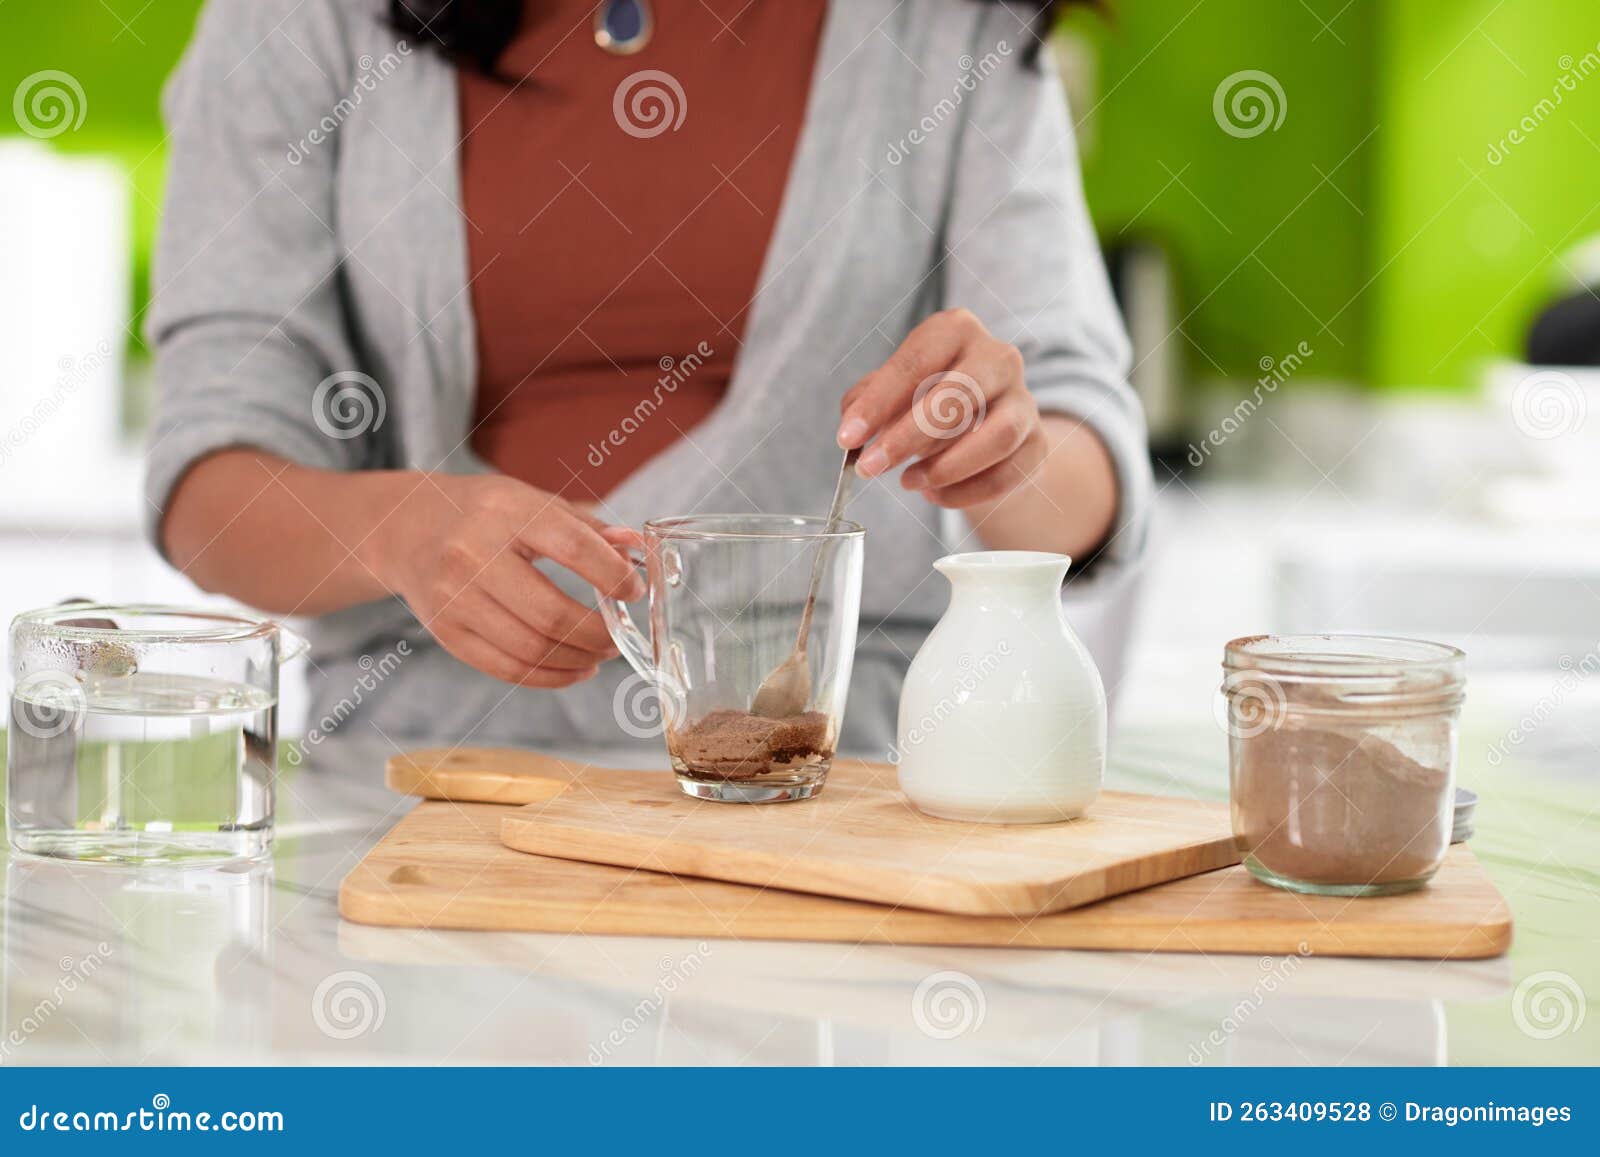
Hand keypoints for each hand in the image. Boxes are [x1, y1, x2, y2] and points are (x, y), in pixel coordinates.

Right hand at [365, 474, 642, 686]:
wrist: (407, 527)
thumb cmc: (485, 513)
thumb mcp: (533, 501)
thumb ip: (587, 527)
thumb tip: (638, 550)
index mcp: (506, 512)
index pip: (573, 547)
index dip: (613, 575)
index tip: (635, 590)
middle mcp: (472, 555)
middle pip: (552, 614)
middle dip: (600, 634)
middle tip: (621, 635)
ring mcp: (454, 598)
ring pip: (531, 649)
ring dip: (580, 659)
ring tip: (602, 654)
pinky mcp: (446, 632)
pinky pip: (508, 669)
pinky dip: (552, 677)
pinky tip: (575, 668)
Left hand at [836, 309, 1044, 507]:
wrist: (987, 429)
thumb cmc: (931, 402)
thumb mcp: (894, 391)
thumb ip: (868, 404)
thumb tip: (853, 435)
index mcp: (956, 331)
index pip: (915, 361)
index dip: (878, 402)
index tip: (848, 438)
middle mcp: (998, 357)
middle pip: (958, 394)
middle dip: (907, 436)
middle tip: (872, 467)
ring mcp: (1024, 399)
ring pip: (995, 435)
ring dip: (945, 467)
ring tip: (909, 482)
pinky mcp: (1037, 443)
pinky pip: (1006, 473)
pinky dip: (964, 491)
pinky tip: (934, 494)